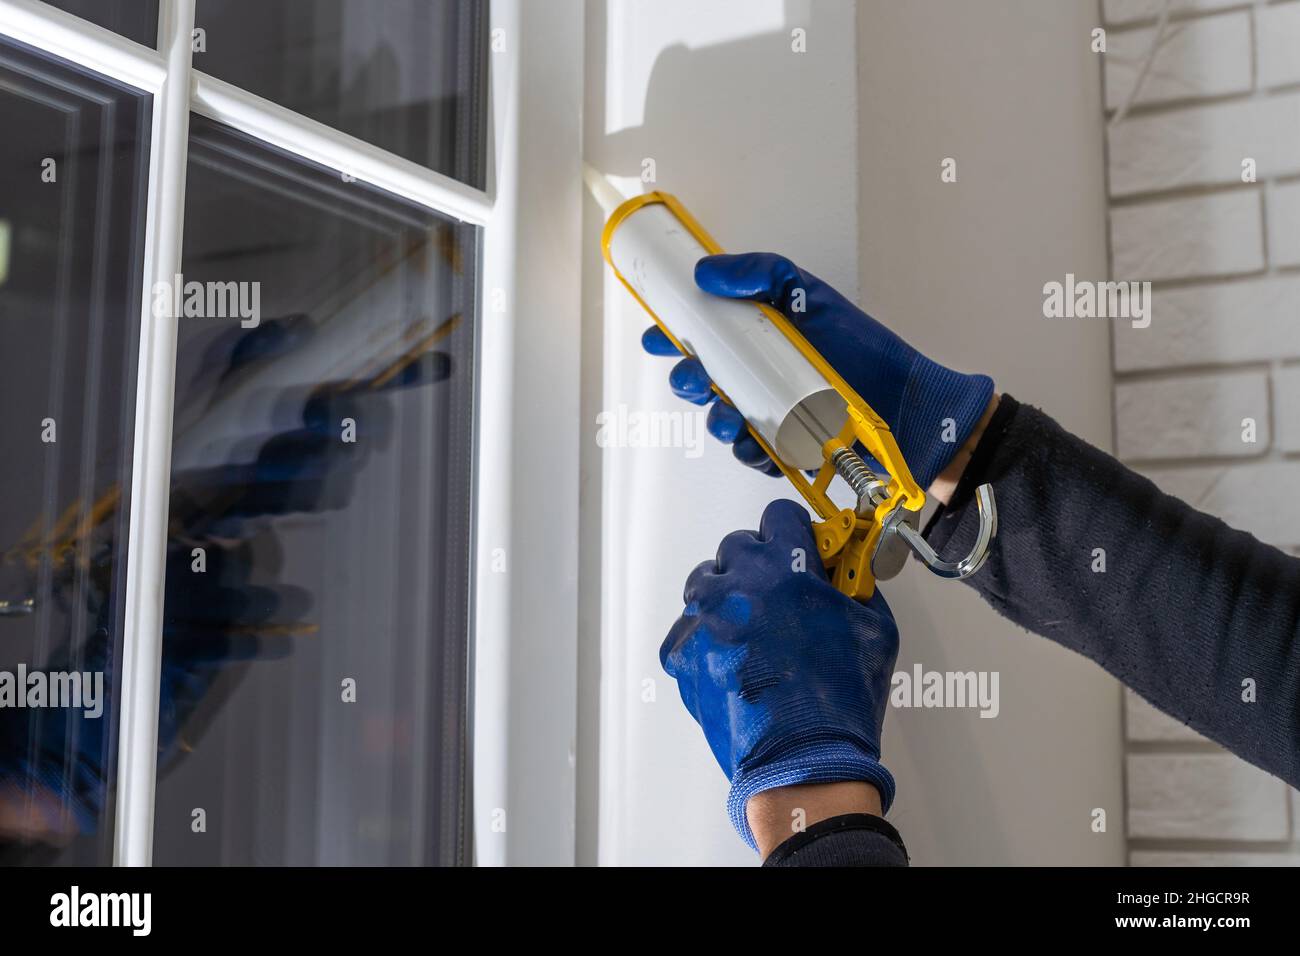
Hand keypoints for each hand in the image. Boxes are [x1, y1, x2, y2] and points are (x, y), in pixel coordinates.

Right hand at [641, 252, 993, 490]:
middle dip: (686, 380)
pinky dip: (750, 449)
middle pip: (702, 382)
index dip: (672, 335)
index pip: (702, 337)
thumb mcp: (812, 296)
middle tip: (692, 375)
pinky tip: (756, 440)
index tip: (657, 332)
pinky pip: (754, 454)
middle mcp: (757, 380)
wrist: (912, 403)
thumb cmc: (865, 350)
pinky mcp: (785, 451)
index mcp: (756, 342)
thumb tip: (708, 271)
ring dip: (715, 419)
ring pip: (722, 421)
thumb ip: (764, 273)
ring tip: (727, 412)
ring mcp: (769, 417)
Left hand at [660, 498, 899, 850]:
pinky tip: (732, 656)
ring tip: (752, 626)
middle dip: (760, 563)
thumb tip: (847, 570)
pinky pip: (687, 628)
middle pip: (738, 546)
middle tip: (780, 592)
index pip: (779, 517)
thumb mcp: (875, 628)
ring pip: (705, 582)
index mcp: (786, 568)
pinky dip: (706, 636)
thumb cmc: (839, 701)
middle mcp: (738, 585)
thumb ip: (856, 585)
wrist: (802, 764)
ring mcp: (705, 619)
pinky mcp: (684, 653)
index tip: (801, 546)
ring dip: (727, 594)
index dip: (794, 532)